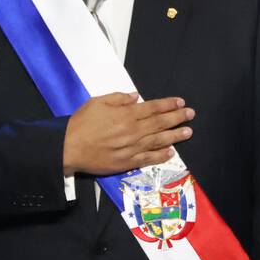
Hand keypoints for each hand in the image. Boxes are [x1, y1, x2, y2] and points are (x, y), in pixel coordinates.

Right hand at [63, 93, 194, 175]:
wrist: (69, 147)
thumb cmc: (81, 123)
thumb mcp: (97, 102)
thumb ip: (118, 98)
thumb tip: (136, 96)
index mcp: (126, 114)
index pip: (153, 107)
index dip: (168, 104)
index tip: (180, 102)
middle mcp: (133, 130)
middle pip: (160, 123)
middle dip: (177, 117)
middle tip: (190, 114)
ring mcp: (132, 148)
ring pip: (159, 140)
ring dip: (175, 135)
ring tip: (188, 131)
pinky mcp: (127, 162)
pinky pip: (149, 159)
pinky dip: (161, 155)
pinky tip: (171, 152)